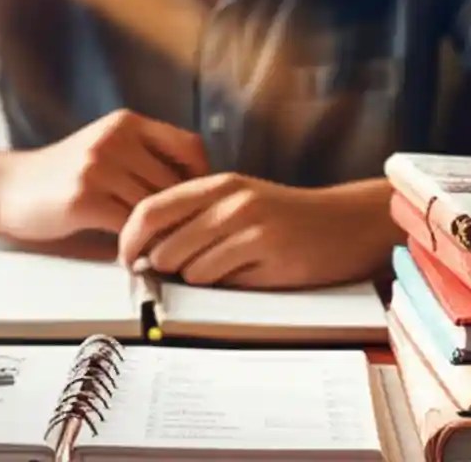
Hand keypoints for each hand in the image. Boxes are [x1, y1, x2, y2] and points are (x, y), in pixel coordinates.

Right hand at [0, 110, 208, 242]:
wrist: (6, 187)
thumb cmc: (61, 175)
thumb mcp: (105, 147)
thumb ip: (144, 157)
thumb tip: (196, 188)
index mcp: (127, 123)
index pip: (190, 146)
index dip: (202, 179)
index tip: (198, 204)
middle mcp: (116, 138)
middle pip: (175, 182)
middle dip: (182, 214)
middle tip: (186, 239)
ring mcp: (99, 166)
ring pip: (154, 207)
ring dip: (161, 234)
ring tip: (163, 252)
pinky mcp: (84, 198)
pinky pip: (129, 226)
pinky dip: (137, 245)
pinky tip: (135, 256)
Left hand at [117, 174, 397, 288]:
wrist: (344, 223)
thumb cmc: (285, 216)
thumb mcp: (237, 200)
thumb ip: (194, 215)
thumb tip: (144, 247)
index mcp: (216, 184)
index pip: (150, 209)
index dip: (128, 239)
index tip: (127, 258)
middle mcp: (230, 201)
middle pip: (164, 244)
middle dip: (159, 266)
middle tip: (170, 274)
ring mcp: (249, 227)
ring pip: (188, 268)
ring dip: (192, 279)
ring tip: (219, 270)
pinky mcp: (267, 254)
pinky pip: (219, 281)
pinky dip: (220, 286)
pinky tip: (243, 275)